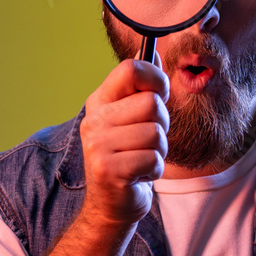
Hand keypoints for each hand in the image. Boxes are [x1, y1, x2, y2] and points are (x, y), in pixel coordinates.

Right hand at [79, 51, 169, 226]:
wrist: (110, 205)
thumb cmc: (128, 157)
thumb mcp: (131, 118)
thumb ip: (140, 86)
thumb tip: (150, 50)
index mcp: (99, 102)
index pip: (130, 69)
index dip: (155, 78)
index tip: (159, 94)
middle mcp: (94, 120)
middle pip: (151, 103)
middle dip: (162, 124)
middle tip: (147, 141)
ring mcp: (97, 146)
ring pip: (156, 133)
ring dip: (159, 150)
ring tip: (142, 159)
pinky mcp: (108, 170)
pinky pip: (153, 159)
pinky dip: (155, 170)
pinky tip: (139, 175)